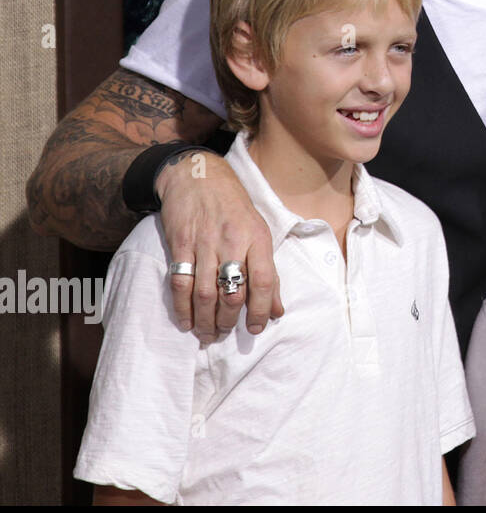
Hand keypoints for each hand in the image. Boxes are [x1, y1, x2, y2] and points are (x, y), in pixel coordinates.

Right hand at [157, 153, 280, 339]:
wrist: (200, 177)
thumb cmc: (236, 209)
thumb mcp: (260, 233)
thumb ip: (269, 273)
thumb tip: (277, 311)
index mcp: (258, 238)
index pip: (264, 280)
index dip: (260, 309)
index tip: (256, 328)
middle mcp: (232, 241)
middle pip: (231, 291)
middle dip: (228, 320)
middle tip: (224, 334)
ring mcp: (204, 243)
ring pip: (205, 292)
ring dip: (205, 319)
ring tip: (207, 335)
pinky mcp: (180, 244)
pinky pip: (181, 282)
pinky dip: (182, 306)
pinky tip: (186, 321)